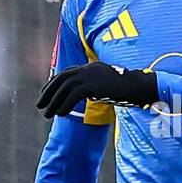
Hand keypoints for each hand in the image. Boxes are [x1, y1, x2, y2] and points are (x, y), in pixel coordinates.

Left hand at [36, 62, 158, 117]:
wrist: (142, 87)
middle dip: (48, 92)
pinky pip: (74, 95)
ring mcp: (92, 75)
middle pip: (62, 79)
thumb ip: (97, 88)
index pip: (67, 73)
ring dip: (54, 102)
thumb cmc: (129, 90)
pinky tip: (61, 114)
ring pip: (65, 88)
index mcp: (92, 67)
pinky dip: (65, 105)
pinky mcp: (94, 84)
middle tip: (39, 105)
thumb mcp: (110, 86)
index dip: (53, 84)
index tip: (45, 94)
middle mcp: (89, 68)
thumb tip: (89, 96)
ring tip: (47, 114)